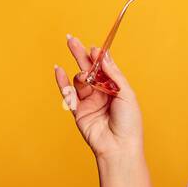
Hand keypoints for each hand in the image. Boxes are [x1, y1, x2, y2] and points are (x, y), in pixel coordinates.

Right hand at [53, 35, 143, 160]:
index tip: (95, 49)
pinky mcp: (78, 111)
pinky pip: (68, 94)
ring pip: (79, 80)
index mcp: (116, 89)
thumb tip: (103, 56)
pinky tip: (58, 69)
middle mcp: (102, 93)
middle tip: (71, 39)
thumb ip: (114, 74)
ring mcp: (89, 102)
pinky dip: (62, 82)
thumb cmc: (129, 123)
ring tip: (83, 76)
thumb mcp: (126, 94)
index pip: (105, 68)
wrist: (119, 147)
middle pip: (88, 70)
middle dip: (80, 54)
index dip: (99, 57)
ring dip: (80, 75)